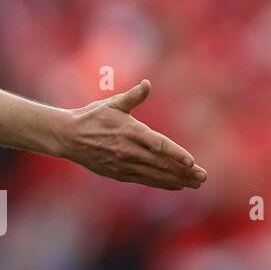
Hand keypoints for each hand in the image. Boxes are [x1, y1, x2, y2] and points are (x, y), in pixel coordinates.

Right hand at [58, 80, 205, 189]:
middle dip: (184, 171)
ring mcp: (122, 163)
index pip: (157, 144)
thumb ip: (133, 97)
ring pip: (154, 174)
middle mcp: (128, 149)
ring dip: (177, 180)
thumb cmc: (91, 117)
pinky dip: (161, 183)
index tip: (192, 161)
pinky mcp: (118, 173)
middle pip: (161, 163)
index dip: (175, 153)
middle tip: (203, 177)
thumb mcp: (112, 104)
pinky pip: (144, 180)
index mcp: (129, 130)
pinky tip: (176, 185)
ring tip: (195, 184)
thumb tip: (147, 84)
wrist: (67, 136)